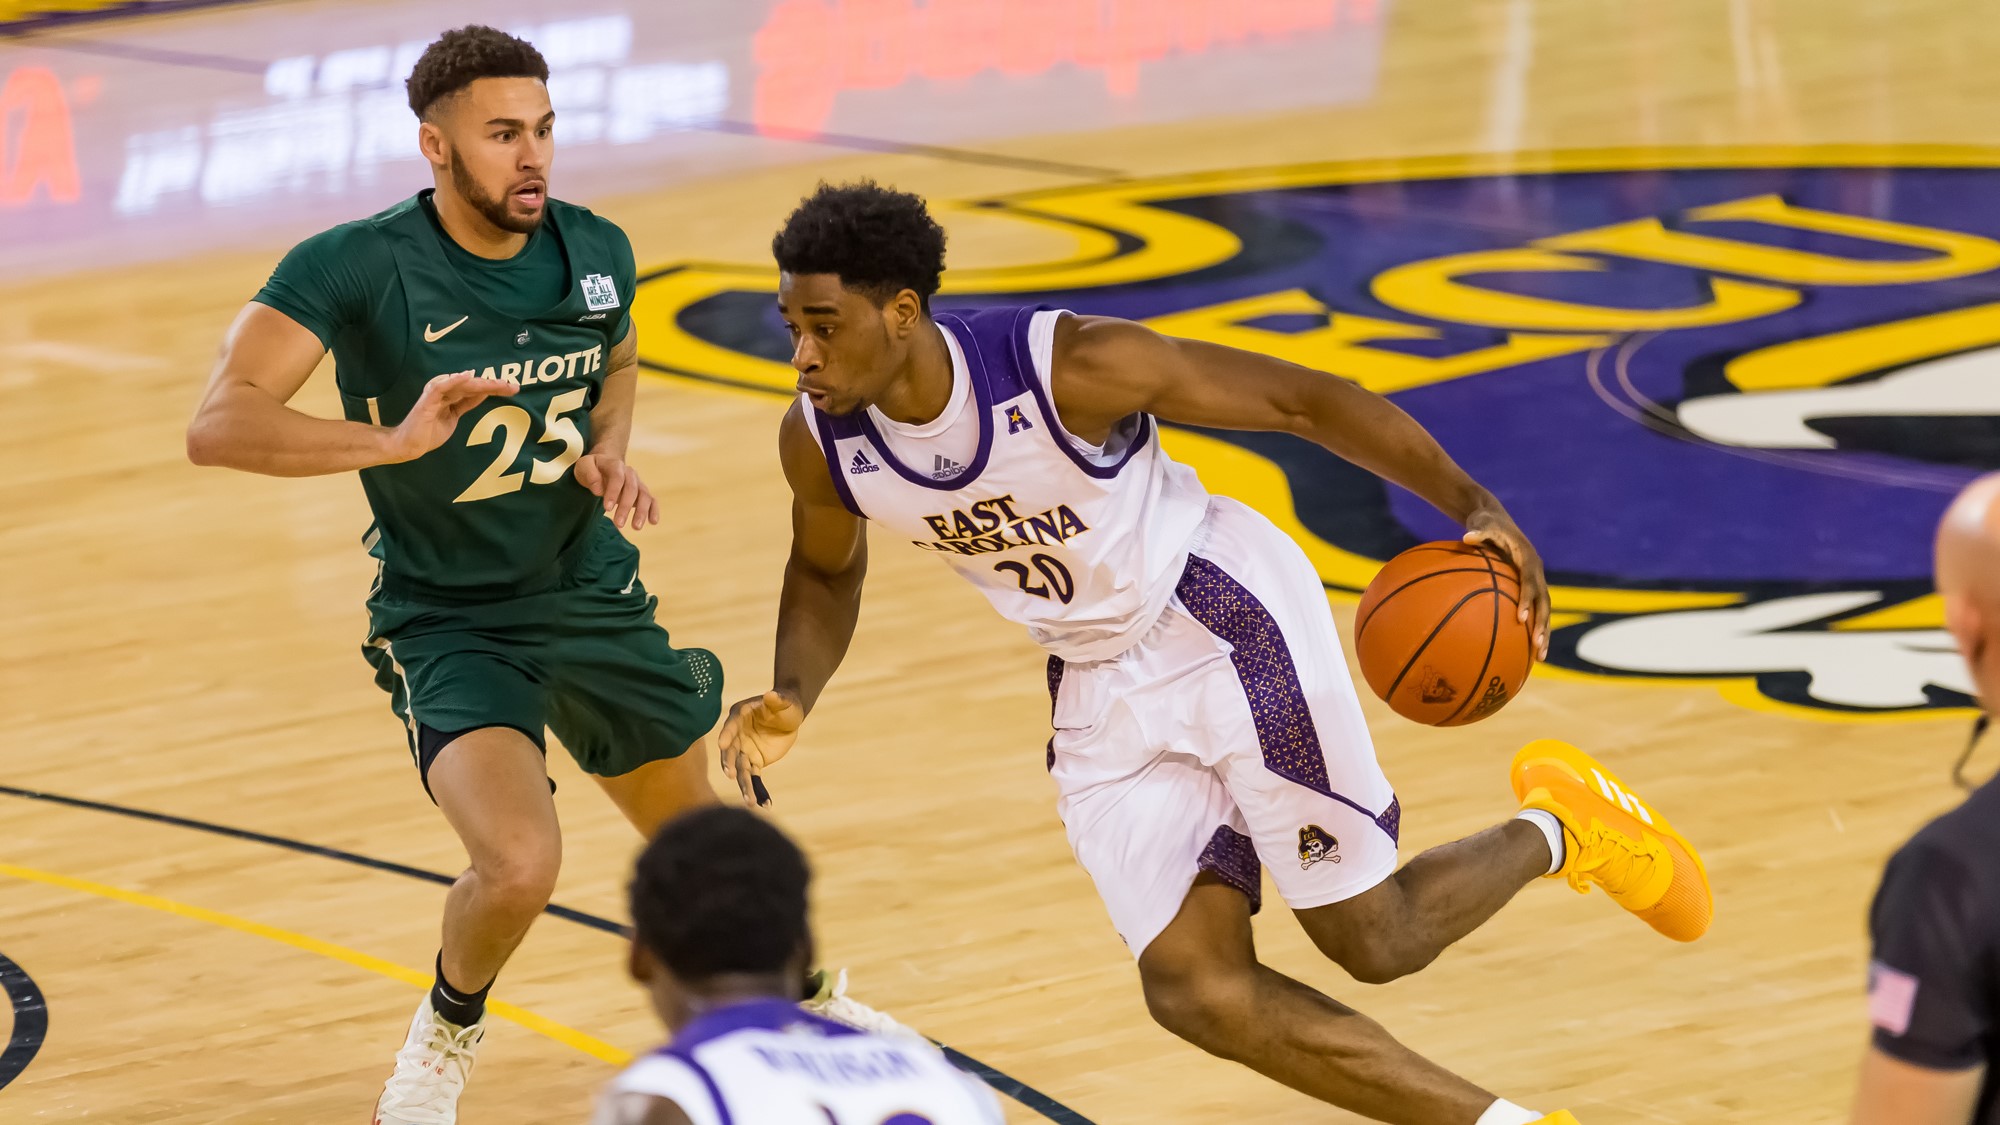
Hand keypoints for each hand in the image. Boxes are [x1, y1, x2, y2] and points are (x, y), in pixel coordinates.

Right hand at [385, 372, 518, 461]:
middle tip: (513, 386)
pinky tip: (467, 376)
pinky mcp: (427, 402)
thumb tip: (483, 393)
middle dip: (493, 384)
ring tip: (498, 382)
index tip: (513, 388)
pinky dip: (453, 380)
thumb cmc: (428, 431)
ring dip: (480, 382)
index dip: (495, 387)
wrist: (408, 445)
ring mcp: (435, 395)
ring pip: (461, 384)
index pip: (476, 387)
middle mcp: (444, 390)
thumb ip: (466, 403)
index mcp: (451, 393)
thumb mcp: (455, 416)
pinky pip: (441, 388)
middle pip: (472, 384)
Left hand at [574, 453, 659, 528]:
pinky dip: (653, 510)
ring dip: (642, 512)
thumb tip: (599, 489)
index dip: (614, 492)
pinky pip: (652, 500)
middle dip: (626, 507)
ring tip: (636, 527)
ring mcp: (638, 483)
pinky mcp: (642, 492)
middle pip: (632, 489)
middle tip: (619, 524)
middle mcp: (629, 473)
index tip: (607, 508)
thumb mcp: (584, 466)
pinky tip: (653, 522)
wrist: (604, 466)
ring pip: (644, 496)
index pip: (617, 477)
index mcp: (615, 465)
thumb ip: (589, 474)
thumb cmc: (592, 468)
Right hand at [717, 690, 803, 806]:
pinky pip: (754, 778)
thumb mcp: (784, 700)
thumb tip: (771, 694)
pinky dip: (757, 791)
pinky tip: (762, 804)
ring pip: (740, 770)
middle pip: (730, 751)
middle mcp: (736, 735)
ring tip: (750, 802)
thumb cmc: (786, 703)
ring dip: (744, 785)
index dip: (726, 734)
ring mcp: (744, 750)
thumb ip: (777, 699)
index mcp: (740, 715)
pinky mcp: (754, 762)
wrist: (789, 716)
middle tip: (730, 774)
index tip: (722, 744)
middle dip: (729, 763)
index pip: (731, 726)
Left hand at [1463, 508, 1550, 659]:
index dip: (1526, 598)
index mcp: (1527, 557)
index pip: (1529, 580)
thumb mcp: (1481, 522)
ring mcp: (1534, 580)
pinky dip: (1532, 628)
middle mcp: (1536, 571)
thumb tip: (1467, 537)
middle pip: (1544, 601)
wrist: (1495, 519)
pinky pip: (1533, 610)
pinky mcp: (1528, 587)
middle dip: (1542, 624)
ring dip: (1543, 632)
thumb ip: (1478, 531)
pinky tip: (1524, 651)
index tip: (1520, 617)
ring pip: (1544, 610)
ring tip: (1539, 657)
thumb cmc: (1485, 522)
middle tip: (1537, 646)